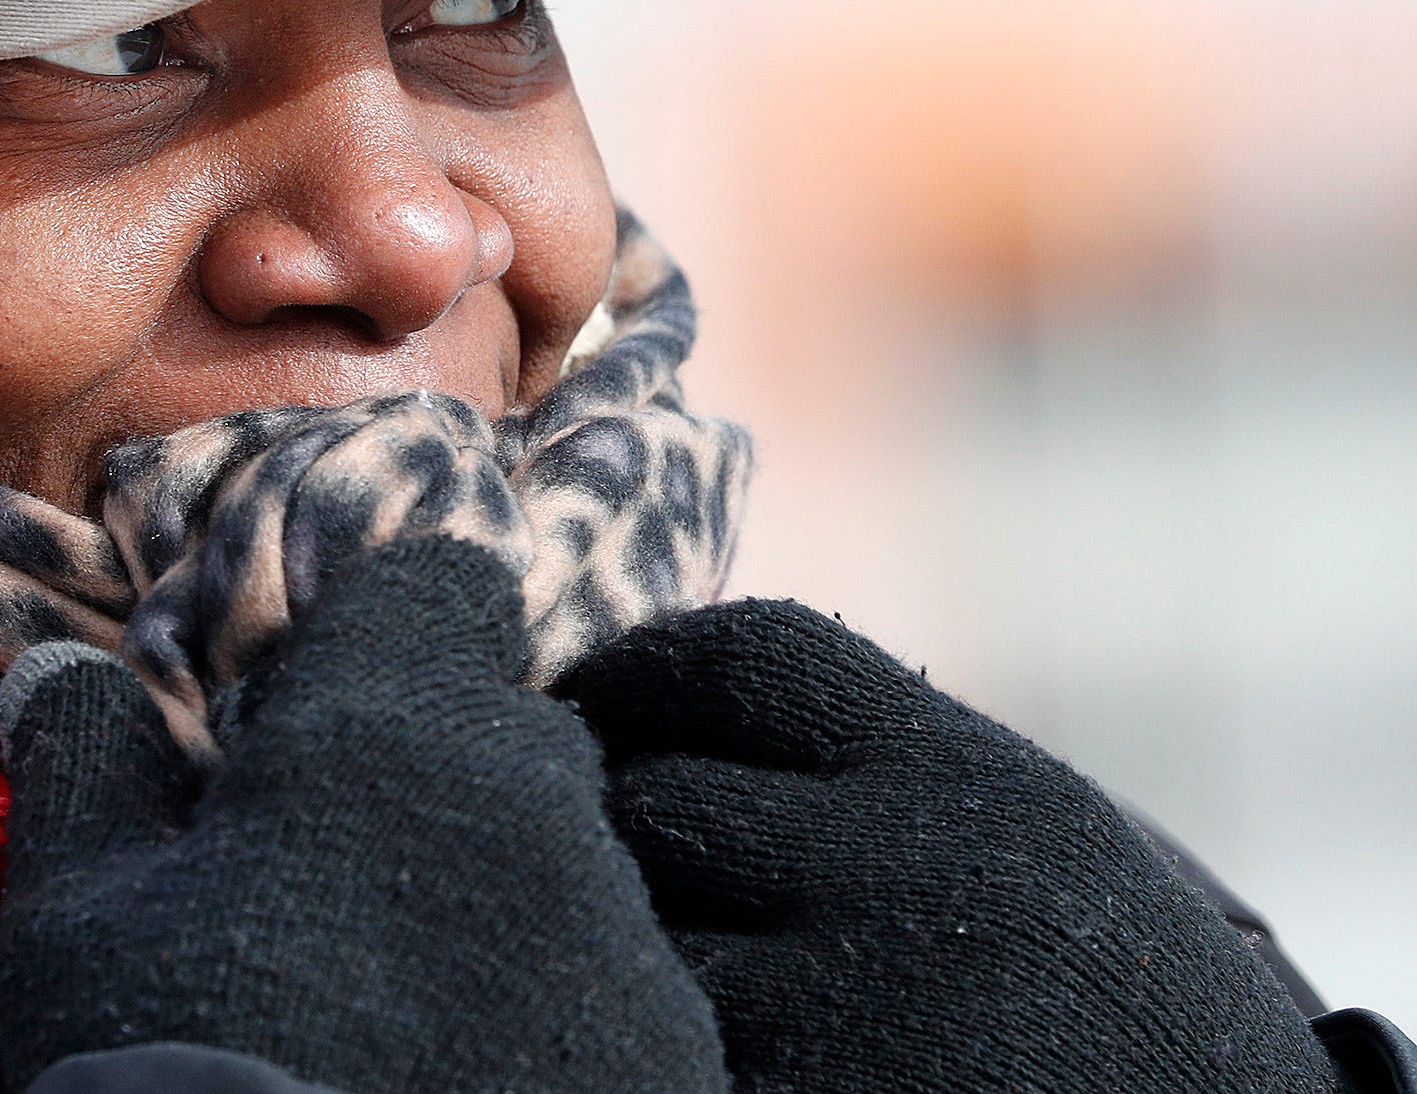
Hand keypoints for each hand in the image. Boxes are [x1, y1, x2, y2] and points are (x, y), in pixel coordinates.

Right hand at [0, 531, 727, 1093]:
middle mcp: (542, 807)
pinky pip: (624, 996)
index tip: (324, 704)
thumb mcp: (77, 916)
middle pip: (510, 732)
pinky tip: (473, 1081)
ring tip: (405, 1008)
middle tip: (338, 879)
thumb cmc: (173, 1066)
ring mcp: (627, 944)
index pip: (443, 584)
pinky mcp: (682, 1064)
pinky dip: (559, 1019)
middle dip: (436, 777)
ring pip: (576, 868)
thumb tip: (67, 662)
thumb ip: (87, 761)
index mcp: (391, 731)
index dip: (385, 631)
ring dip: (501, 902)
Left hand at [556, 598, 1345, 1092]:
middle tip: (626, 873)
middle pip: (661, 801)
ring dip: (648, 969)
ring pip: (647, 951)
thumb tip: (657, 714)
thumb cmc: (1121, 1027)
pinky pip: (682, 1065)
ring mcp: (863, 1015)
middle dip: (629, 836)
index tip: (586, 702)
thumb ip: (879, 780)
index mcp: (976, 785)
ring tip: (691, 992)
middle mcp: (919, 876)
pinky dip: (684, 1063)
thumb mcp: (1039, 854)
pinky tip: (721, 1066)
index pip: (747, 655)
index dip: (640, 669)